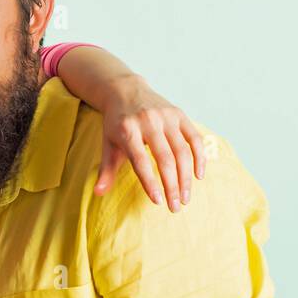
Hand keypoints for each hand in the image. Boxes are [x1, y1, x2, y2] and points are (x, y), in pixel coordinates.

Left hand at [95, 75, 206, 210]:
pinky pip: (194, 138)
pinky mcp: (179, 114)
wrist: (125, 90)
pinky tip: (198, 175)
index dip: (150, 181)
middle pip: (165, 158)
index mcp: (127, 130)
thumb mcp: (108, 144)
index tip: (157, 201)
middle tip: (175, 207)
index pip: (141, 160)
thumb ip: (106, 170)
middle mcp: (148, 122)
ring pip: (182, 151)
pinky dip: (199, 157)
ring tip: (185, 198)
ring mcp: (166, 117)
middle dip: (172, 185)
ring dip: (186, 177)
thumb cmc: (116, 124)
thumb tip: (98, 193)